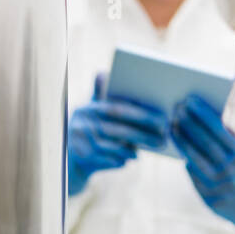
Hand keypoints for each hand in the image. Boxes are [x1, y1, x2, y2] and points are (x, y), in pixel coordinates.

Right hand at [68, 74, 167, 195]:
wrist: (71, 158)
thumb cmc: (88, 128)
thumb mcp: (92, 110)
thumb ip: (100, 93)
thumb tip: (103, 72)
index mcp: (86, 109)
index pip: (116, 109)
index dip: (139, 114)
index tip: (160, 117)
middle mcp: (83, 126)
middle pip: (119, 130)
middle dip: (144, 133)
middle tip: (163, 135)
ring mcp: (84, 145)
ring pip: (116, 147)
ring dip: (136, 147)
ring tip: (154, 145)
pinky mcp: (87, 161)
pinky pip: (111, 160)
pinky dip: (124, 158)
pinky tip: (134, 156)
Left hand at [170, 93, 234, 233]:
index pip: (218, 132)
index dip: (202, 115)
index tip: (191, 101)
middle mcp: (230, 175)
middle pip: (203, 144)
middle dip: (188, 123)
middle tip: (177, 107)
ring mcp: (219, 190)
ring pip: (194, 161)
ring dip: (182, 141)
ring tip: (173, 125)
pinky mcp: (211, 201)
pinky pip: (195, 178)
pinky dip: (188, 163)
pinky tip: (183, 150)